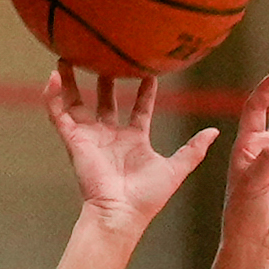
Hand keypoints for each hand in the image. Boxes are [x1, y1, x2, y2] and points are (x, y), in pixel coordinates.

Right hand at [44, 62, 220, 232]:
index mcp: (135, 140)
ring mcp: (91, 137)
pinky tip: (53, 74)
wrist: (121, 213)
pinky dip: (53, 94)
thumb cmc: (147, 197)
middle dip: (105, 80)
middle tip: (106, 56)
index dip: (145, 91)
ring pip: (77, 102)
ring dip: (71, 81)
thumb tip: (215, 131)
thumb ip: (194, 149)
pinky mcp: (73, 140)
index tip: (149, 72)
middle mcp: (111, 136)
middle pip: (106, 101)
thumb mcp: (176, 168)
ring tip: (67, 55)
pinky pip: (58, 112)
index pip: (140, 110)